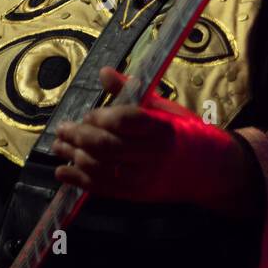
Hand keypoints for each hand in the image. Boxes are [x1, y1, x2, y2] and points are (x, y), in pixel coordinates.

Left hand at [51, 67, 258, 217]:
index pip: (126, 121)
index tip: (88, 114)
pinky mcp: (136, 195)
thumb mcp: (164, 108)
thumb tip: (103, 72)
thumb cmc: (186, 133)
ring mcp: (143, 179)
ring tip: (59, 146)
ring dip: (74, 157)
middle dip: (79, 137)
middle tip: (62, 129)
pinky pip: (102, 189)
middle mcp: (153, 156)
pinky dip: (78, 181)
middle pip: (107, 146)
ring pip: (100, 169)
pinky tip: (62, 172)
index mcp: (163, 129)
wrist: (208, 171)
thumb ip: (131, 92)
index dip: (102, 116)